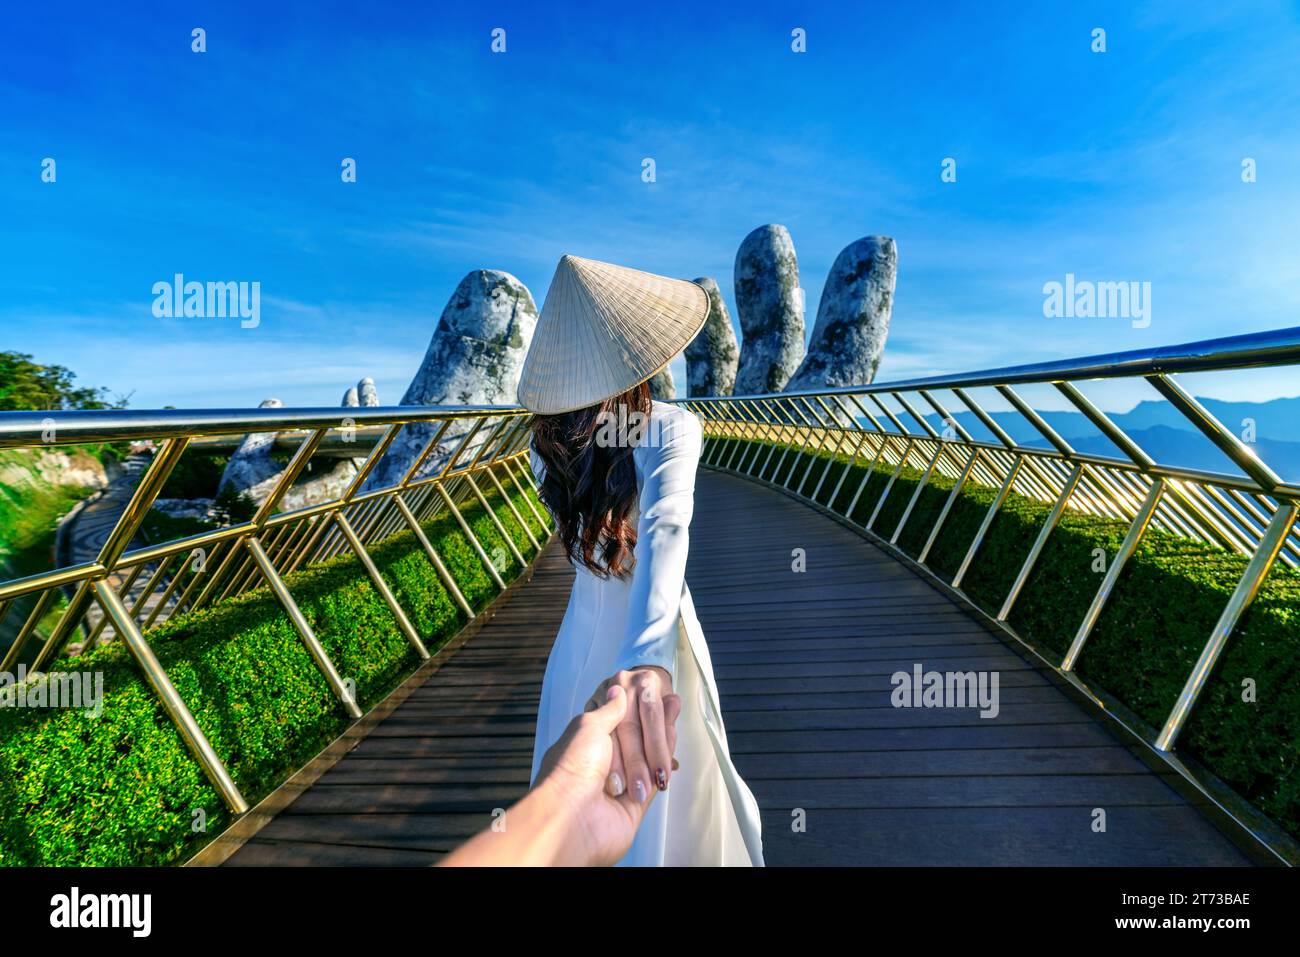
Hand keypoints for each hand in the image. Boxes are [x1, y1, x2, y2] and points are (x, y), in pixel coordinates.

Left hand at [538, 684, 681, 865]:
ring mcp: (619, 781)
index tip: (648, 692)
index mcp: (583, 743)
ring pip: (646, 754)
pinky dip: (665, 753)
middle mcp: (599, 762)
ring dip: (661, 732)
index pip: (613, 721)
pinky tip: (674, 731)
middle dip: (650, 719)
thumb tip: (618, 691)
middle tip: (670, 699)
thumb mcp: (589, 727)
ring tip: (675, 704)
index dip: (631, 706)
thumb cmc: (573, 767)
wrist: (573, 815)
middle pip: (633, 736)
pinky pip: (655, 774)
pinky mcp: (636, 801)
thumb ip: (610, 710)